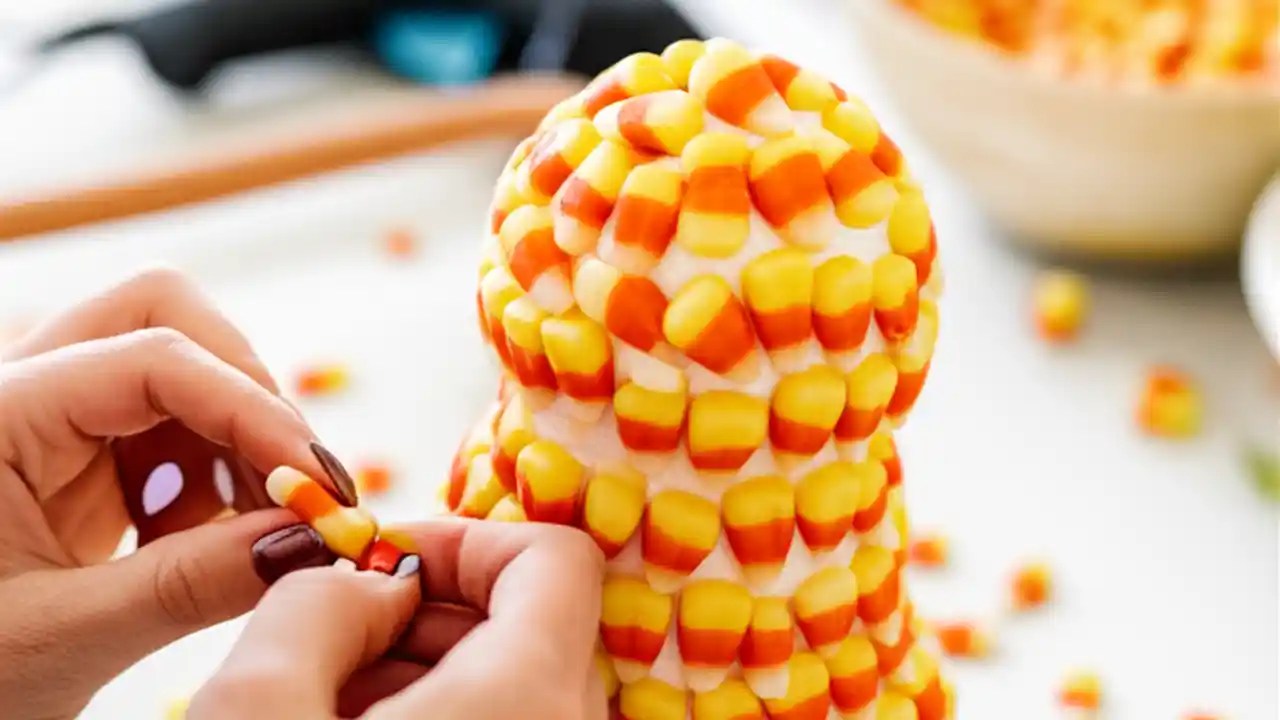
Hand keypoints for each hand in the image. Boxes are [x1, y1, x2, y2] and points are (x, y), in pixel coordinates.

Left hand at [0, 267, 331, 719]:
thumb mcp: (58, 637)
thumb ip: (187, 585)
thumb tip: (309, 540)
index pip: (153, 357)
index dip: (251, 410)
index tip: (317, 484)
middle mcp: (17, 389)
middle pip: (163, 316)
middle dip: (246, 394)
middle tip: (294, 485)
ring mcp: (44, 416)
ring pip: (176, 366)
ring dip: (233, 440)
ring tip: (246, 534)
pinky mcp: (68, 455)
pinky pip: (165, 424)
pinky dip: (207, 475)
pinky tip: (198, 542)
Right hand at [189, 520, 607, 719]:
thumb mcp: (255, 711)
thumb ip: (315, 606)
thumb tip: (373, 582)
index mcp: (529, 700)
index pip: (555, 557)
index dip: (462, 540)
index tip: (378, 566)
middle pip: (534, 620)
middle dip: (431, 607)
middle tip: (336, 634)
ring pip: (515, 683)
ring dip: (427, 669)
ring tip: (329, 699)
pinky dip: (439, 717)